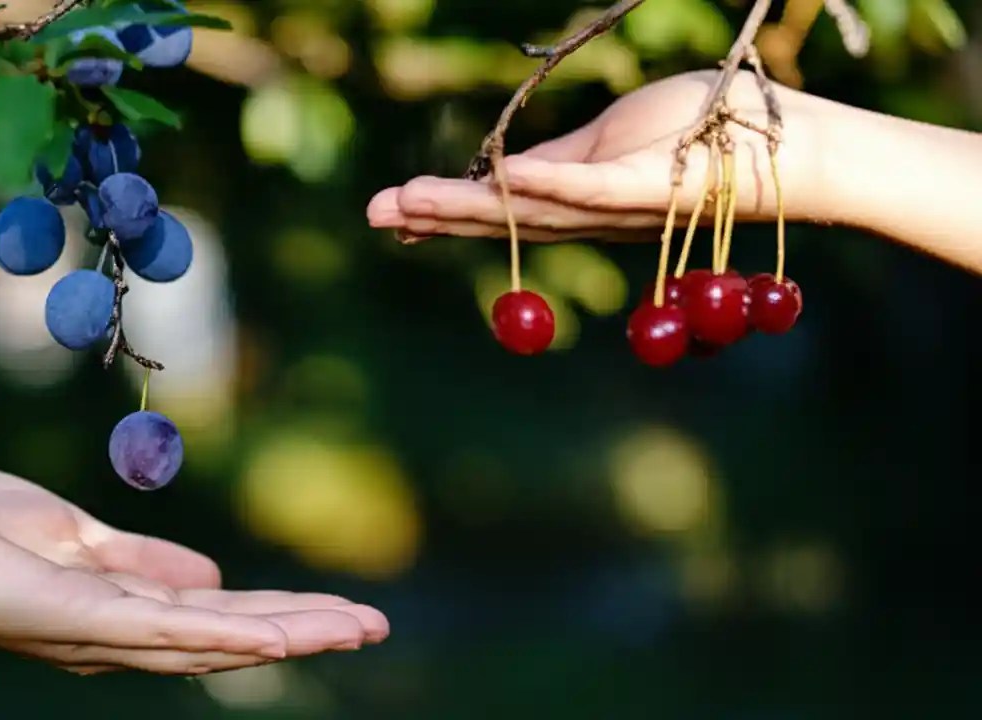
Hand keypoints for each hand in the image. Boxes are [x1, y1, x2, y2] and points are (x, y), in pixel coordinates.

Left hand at [0, 463, 388, 689]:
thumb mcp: (73, 535)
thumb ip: (139, 557)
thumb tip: (211, 574)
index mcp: (119, 606)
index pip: (217, 613)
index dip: (281, 612)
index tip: (341, 610)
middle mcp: (120, 633)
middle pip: (231, 633)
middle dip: (305, 628)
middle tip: (376, 626)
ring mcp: (104, 632)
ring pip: (216, 638)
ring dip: (291, 634)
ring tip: (357, 628)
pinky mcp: (84, 622)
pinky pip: (169, 631)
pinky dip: (231, 638)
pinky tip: (282, 638)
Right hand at [367, 70, 841, 243]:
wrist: (789, 147)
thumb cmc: (706, 135)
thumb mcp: (617, 140)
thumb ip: (566, 159)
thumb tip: (508, 171)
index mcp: (580, 201)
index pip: (503, 209)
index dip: (446, 212)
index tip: (392, 214)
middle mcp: (592, 217)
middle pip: (504, 220)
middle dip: (437, 216)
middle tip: (373, 214)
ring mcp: (620, 207)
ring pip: (533, 210)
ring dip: (470, 206)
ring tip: (411, 202)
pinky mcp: (652, 189)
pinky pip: (593, 189)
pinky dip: (549, 186)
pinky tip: (505, 179)